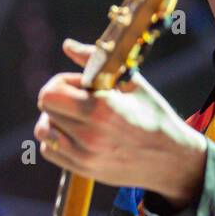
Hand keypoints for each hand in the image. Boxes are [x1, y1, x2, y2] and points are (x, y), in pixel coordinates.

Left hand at [34, 39, 207, 208]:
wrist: (172, 159)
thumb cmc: (154, 115)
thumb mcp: (132, 83)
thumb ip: (95, 61)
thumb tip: (67, 45)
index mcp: (101, 109)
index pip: (50, 92)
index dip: (61, 82)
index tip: (81, 85)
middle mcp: (90, 134)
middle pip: (45, 108)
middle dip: (58, 98)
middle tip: (79, 100)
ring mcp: (85, 155)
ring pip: (42, 131)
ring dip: (54, 120)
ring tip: (75, 118)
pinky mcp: (84, 169)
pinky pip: (49, 150)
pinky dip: (55, 140)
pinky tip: (75, 134)